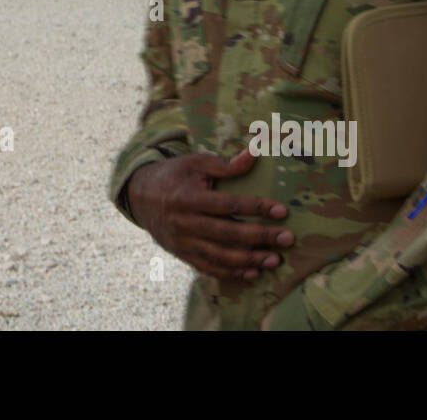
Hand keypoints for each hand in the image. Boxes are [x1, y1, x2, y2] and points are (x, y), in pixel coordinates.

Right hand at [128, 150, 292, 280]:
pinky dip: (231, 273)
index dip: (256, 208)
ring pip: (220, 256)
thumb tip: (255, 154)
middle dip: (260, 237)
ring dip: (250, 259)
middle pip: (228, 234)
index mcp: (189, 197)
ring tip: (275, 259)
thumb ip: (225, 164)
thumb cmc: (173, 175)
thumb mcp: (195, 163)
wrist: (139, 197)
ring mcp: (183, 242)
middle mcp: (185, 223)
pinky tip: (253, 271)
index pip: (229, 205)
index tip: (281, 211)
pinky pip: (209, 268)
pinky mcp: (183, 254)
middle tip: (288, 238)